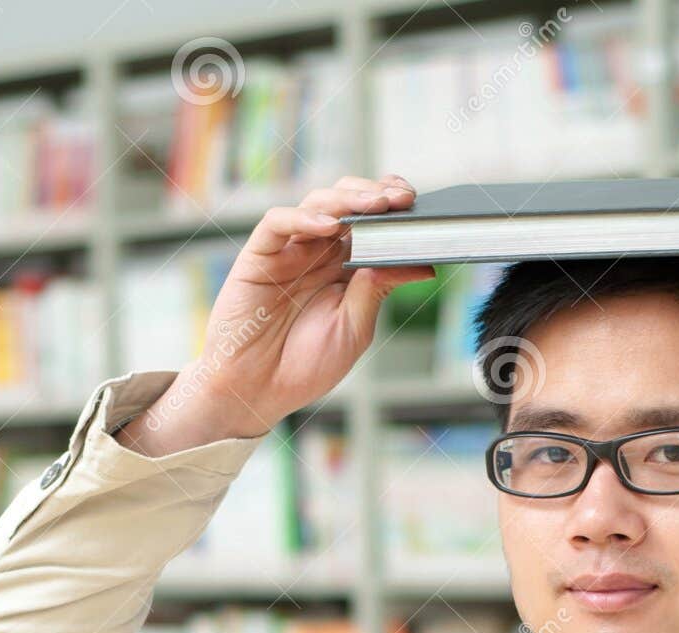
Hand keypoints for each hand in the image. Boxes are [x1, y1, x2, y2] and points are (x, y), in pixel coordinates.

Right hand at [117, 174, 435, 455]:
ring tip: (375, 205)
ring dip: (347, 200)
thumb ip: (378, 291)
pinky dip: (304, 218)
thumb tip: (421, 263)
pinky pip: (278, 223)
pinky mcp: (259, 255)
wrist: (258, 391)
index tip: (415, 204)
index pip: (370, 225)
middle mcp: (317, 252)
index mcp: (344, 268)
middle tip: (402, 199)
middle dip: (375, 195)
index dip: (391, 209)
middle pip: (346, 206)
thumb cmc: (305, 365)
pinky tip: (330, 226)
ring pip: (316, 205)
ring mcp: (288, 251)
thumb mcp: (354, 329)